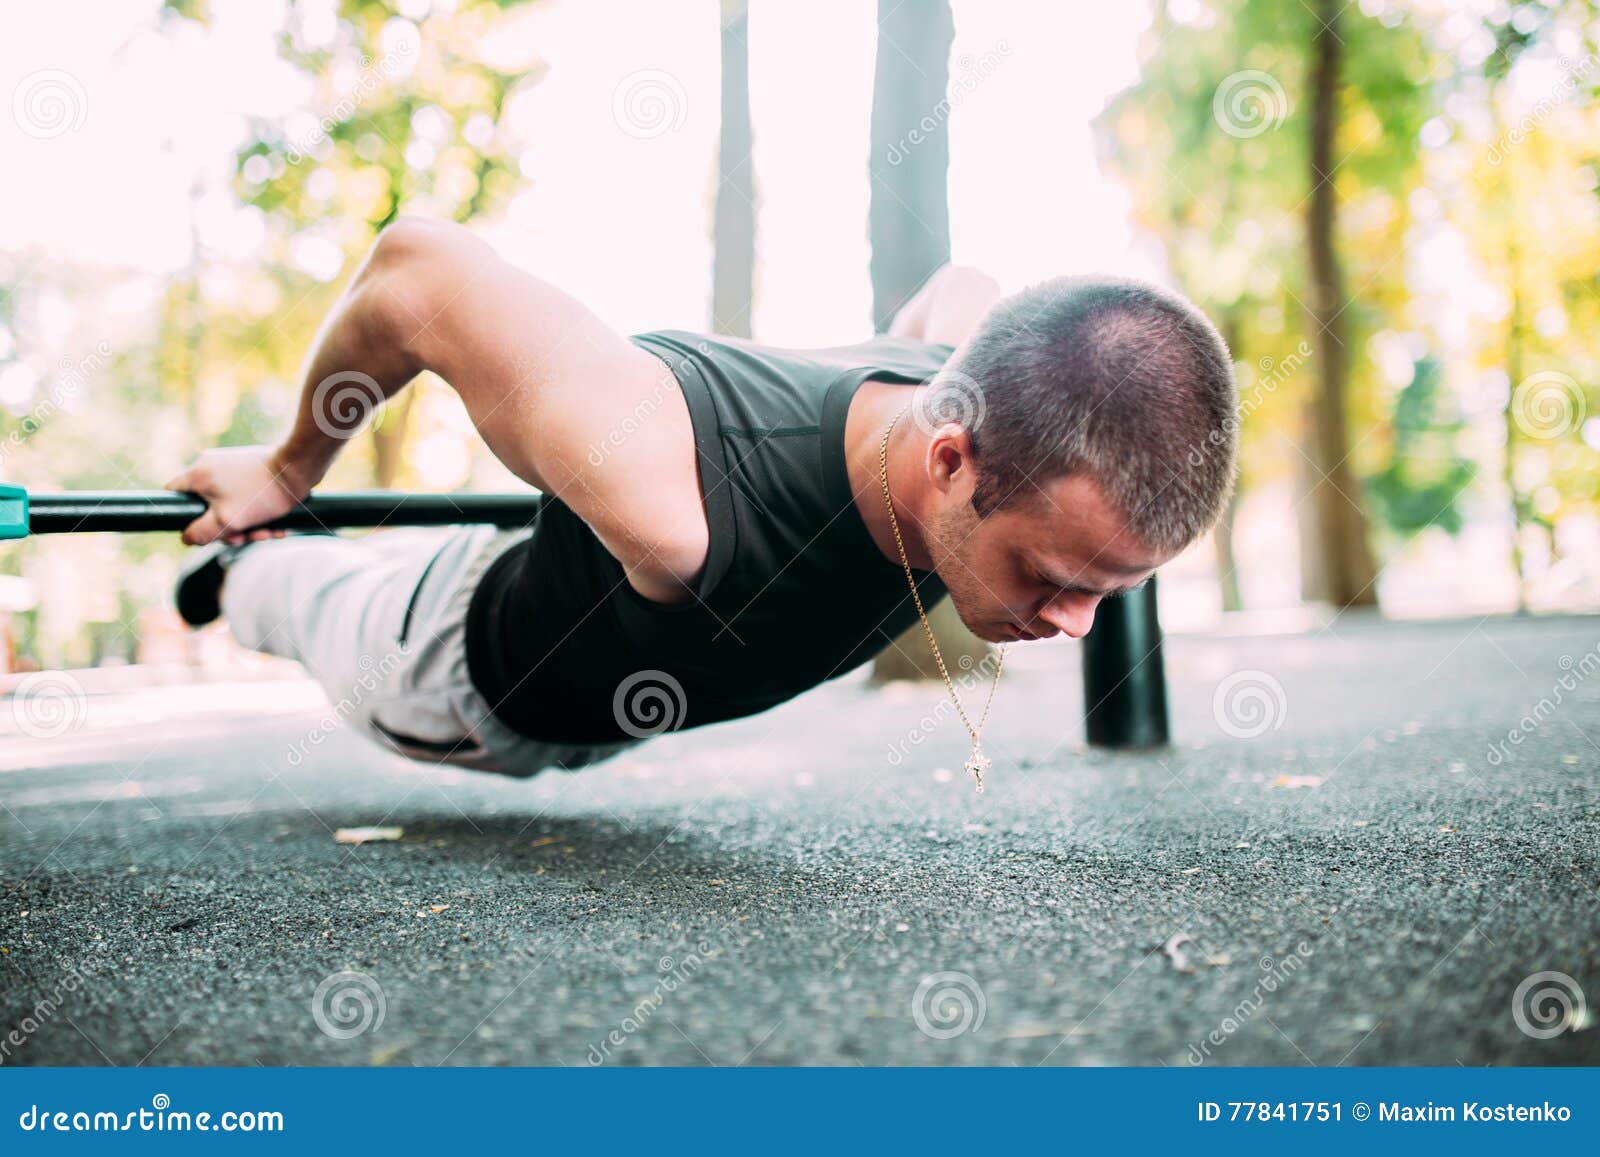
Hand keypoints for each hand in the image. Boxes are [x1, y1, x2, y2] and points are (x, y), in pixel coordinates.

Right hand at [163, 445, 309, 545]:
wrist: (299, 467)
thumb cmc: (262, 494)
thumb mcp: (227, 521)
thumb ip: (201, 532)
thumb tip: (186, 538)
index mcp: (197, 474)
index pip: (173, 496)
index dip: (185, 519)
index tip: (206, 532)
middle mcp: (210, 465)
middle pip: (206, 506)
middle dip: (227, 528)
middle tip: (245, 539)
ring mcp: (230, 465)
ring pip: (230, 504)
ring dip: (248, 525)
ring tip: (268, 533)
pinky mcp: (251, 469)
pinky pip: (247, 497)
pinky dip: (258, 513)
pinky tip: (276, 526)